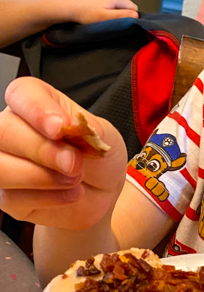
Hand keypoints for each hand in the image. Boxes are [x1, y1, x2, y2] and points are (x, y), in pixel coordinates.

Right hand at [0, 77, 126, 229]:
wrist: (102, 192)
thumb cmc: (98, 156)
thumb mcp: (105, 137)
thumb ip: (89, 128)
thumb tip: (74, 125)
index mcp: (36, 103)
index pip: (21, 93)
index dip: (37, 110)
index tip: (60, 127)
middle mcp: (13, 128)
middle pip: (3, 131)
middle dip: (42, 150)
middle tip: (74, 163)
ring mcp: (5, 162)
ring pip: (0, 167)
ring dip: (41, 177)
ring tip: (75, 179)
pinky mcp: (6, 196)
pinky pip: (11, 198)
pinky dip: (47, 198)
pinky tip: (70, 194)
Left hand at [58, 0, 138, 23]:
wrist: (65, 5)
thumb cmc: (83, 13)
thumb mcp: (106, 18)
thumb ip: (123, 16)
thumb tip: (136, 15)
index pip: (133, 8)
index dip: (128, 17)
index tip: (117, 21)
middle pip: (123, 4)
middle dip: (118, 12)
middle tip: (105, 19)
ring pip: (114, 1)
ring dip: (109, 8)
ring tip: (96, 13)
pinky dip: (100, 3)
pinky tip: (91, 8)